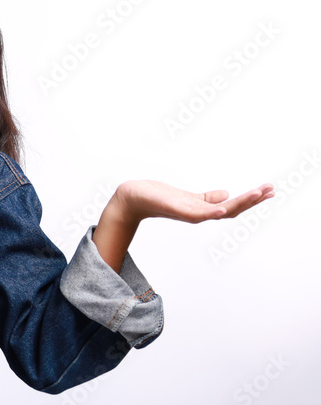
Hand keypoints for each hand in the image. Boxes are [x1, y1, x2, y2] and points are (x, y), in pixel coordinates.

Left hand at [92, 180, 274, 272]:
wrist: (132, 198)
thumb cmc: (158, 197)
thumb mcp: (187, 197)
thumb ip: (206, 198)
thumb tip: (226, 195)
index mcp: (202, 210)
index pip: (232, 207)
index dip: (251, 200)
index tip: (269, 191)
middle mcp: (198, 214)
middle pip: (231, 211)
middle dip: (252, 201)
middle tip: (271, 190)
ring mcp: (187, 213)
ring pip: (219, 212)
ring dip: (240, 203)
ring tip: (258, 193)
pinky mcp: (176, 209)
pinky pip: (197, 213)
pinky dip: (212, 211)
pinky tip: (224, 206)